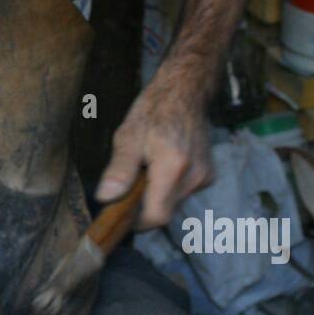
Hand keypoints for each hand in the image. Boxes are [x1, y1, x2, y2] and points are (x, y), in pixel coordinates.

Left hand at [94, 68, 212, 228]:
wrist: (185, 92)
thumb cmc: (153, 110)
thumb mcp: (128, 136)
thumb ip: (119, 170)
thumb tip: (105, 198)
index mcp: (173, 166)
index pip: (157, 215)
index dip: (136, 222)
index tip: (120, 214)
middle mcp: (195, 176)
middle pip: (164, 210)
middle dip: (144, 204)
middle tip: (130, 183)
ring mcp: (205, 176)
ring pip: (173, 203)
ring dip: (156, 194)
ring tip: (147, 168)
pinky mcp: (208, 175)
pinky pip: (182, 192)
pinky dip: (168, 186)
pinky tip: (162, 165)